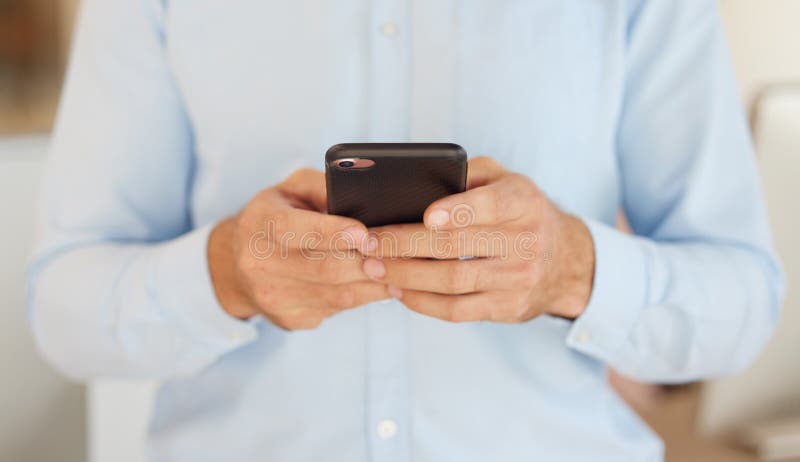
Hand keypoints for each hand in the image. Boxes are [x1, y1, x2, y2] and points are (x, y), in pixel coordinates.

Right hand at [208, 168, 389, 329]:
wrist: (240, 262)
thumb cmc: (279, 215)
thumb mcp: (294, 188)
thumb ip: (324, 186)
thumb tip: (363, 197)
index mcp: (259, 222)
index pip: (296, 230)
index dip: (334, 234)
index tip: (365, 235)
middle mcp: (258, 263)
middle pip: (324, 268)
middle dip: (364, 262)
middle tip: (396, 255)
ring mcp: (272, 296)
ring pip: (336, 295)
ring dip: (372, 284)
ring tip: (398, 270)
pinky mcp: (288, 319)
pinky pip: (336, 310)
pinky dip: (362, 297)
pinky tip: (376, 284)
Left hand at [361, 157, 594, 322]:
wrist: (566, 261)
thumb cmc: (520, 212)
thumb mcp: (507, 181)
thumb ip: (470, 174)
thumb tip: (418, 179)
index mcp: (523, 202)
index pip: (491, 205)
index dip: (459, 210)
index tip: (426, 214)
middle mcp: (525, 241)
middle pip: (457, 248)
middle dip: (405, 245)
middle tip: (369, 242)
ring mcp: (518, 279)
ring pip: (452, 282)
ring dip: (406, 275)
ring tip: (373, 266)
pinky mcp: (507, 308)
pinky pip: (457, 310)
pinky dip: (421, 301)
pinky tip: (398, 289)